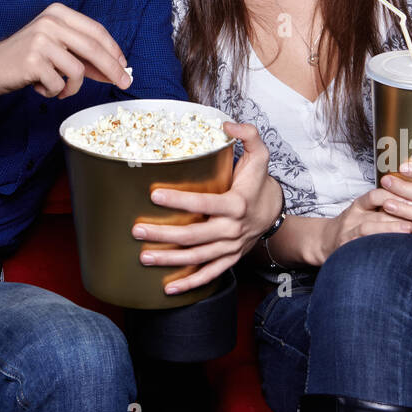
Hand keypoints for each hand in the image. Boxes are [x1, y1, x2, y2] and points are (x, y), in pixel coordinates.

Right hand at [0, 3, 132, 98]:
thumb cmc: (25, 58)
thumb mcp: (56, 47)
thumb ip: (82, 55)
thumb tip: (115, 69)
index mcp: (58, 13)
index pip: (95, 31)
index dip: (113, 49)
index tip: (124, 65)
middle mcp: (50, 22)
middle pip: (92, 48)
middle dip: (112, 69)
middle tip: (124, 83)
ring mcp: (41, 40)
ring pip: (77, 71)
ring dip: (72, 87)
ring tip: (59, 89)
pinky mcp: (33, 61)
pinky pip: (59, 84)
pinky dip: (54, 92)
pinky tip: (40, 87)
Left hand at [130, 121, 281, 294]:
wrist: (274, 211)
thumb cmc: (258, 181)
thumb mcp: (260, 154)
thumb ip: (248, 134)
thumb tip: (227, 123)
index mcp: (236, 203)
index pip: (204, 203)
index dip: (179, 200)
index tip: (154, 194)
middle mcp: (233, 229)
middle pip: (194, 235)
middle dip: (164, 234)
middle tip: (137, 230)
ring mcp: (230, 247)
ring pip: (197, 257)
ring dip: (170, 260)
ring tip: (144, 257)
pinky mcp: (229, 258)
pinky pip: (209, 274)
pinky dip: (190, 283)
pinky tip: (168, 288)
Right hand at [320, 184, 411, 262]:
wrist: (323, 242)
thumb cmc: (352, 226)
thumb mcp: (364, 212)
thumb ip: (385, 207)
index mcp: (359, 206)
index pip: (375, 196)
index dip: (393, 196)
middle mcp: (353, 217)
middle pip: (377, 213)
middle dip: (402, 214)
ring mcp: (348, 234)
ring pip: (370, 229)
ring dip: (392, 228)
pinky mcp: (346, 249)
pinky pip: (362, 247)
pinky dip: (379, 247)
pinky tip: (395, 250)